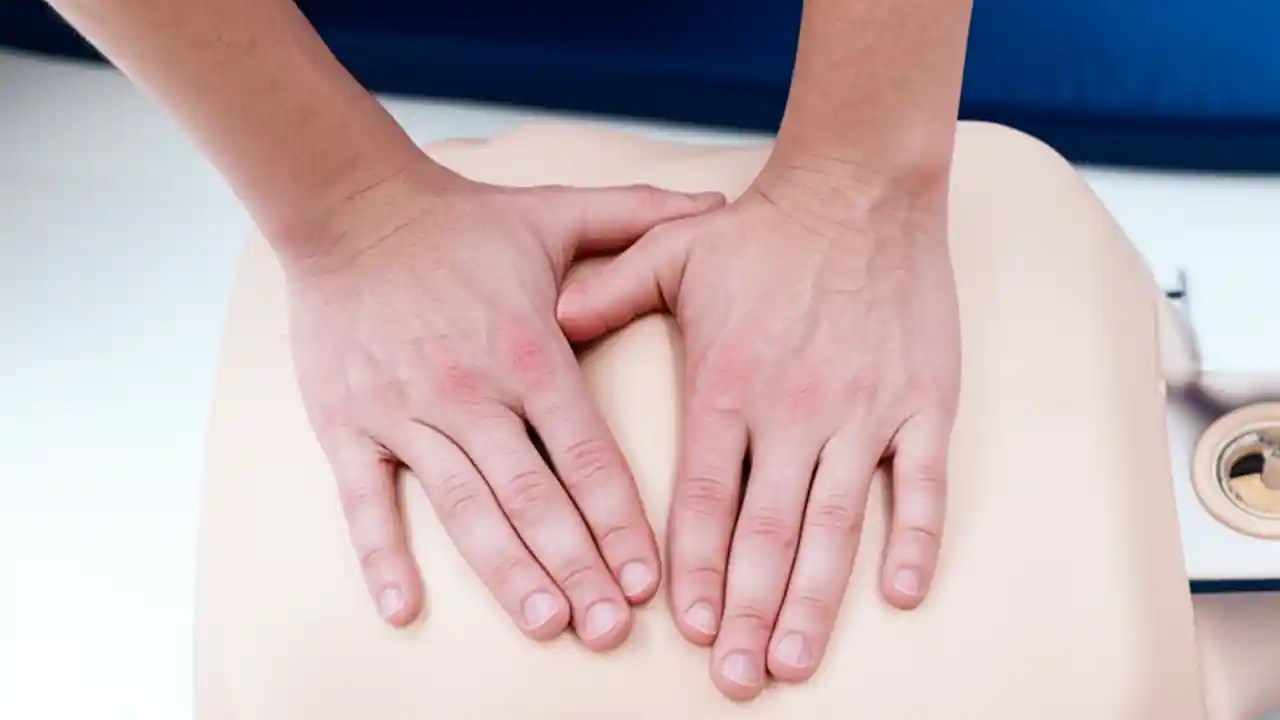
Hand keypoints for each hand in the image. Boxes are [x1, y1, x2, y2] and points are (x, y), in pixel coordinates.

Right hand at [282, 156, 722, 649]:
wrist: (351, 209)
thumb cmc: (462, 220)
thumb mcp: (556, 213)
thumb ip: (639, 216)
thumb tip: (720, 203)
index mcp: (529, 349)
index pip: (586, 452)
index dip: (619, 519)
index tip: (648, 577)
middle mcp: (471, 390)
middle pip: (532, 495)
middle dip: (576, 565)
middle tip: (608, 628)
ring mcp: (406, 412)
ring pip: (462, 507)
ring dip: (504, 571)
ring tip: (544, 622)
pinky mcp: (348, 424)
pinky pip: (365, 500)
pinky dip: (381, 556)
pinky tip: (405, 609)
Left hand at [557, 160, 959, 696]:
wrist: (859, 188)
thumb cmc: (762, 229)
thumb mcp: (671, 253)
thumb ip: (607, 293)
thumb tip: (549, 320)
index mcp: (726, 383)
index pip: (704, 498)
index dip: (697, 568)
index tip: (690, 627)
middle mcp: (792, 409)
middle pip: (766, 531)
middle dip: (750, 612)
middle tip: (740, 679)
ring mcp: (862, 410)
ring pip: (838, 524)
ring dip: (817, 599)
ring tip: (798, 660)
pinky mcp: (920, 402)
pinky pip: (922, 484)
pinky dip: (915, 540)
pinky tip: (899, 595)